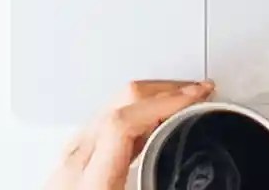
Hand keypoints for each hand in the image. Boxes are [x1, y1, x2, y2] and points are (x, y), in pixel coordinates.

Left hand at [46, 80, 214, 189]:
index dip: (166, 100)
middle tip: (198, 92)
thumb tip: (193, 185)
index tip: (197, 95)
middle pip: (120, 101)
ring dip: (151, 98)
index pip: (125, 120)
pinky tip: (152, 125)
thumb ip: (157, 185)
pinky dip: (136, 113)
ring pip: (112, 106)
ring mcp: (70, 158)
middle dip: (166, 89)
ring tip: (181, 105)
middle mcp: (76, 163)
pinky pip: (106, 121)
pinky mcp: (71, 161)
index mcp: (91, 181)